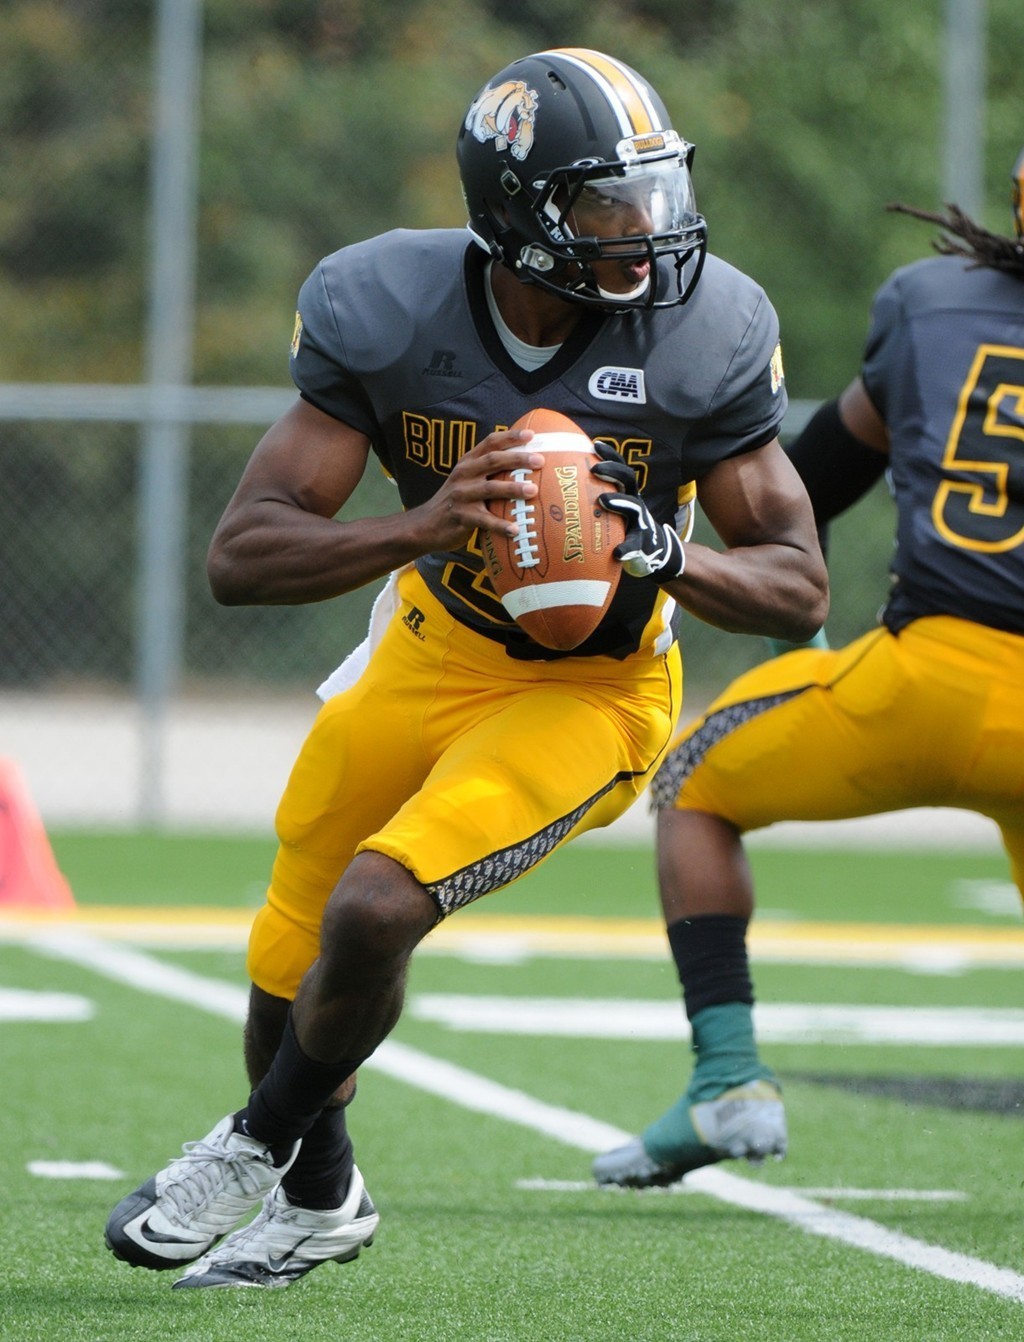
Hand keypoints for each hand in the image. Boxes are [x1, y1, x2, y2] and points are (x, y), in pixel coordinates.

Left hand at [591, 443, 685, 580]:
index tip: (594, 445)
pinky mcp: (642, 544)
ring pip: (634, 508)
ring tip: (603, 500)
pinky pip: (634, 545)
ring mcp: (640, 522)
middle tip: (594, 469)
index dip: (610, 455)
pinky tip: (617, 552)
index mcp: (625, 493)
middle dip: (613, 471)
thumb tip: (561, 486)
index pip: (620, 467)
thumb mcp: (612, 508)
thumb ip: (593, 498)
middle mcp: (634, 502)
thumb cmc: (622, 526)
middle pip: (628, 480)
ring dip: (619, 502)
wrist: (651, 551)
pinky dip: (626, 548)